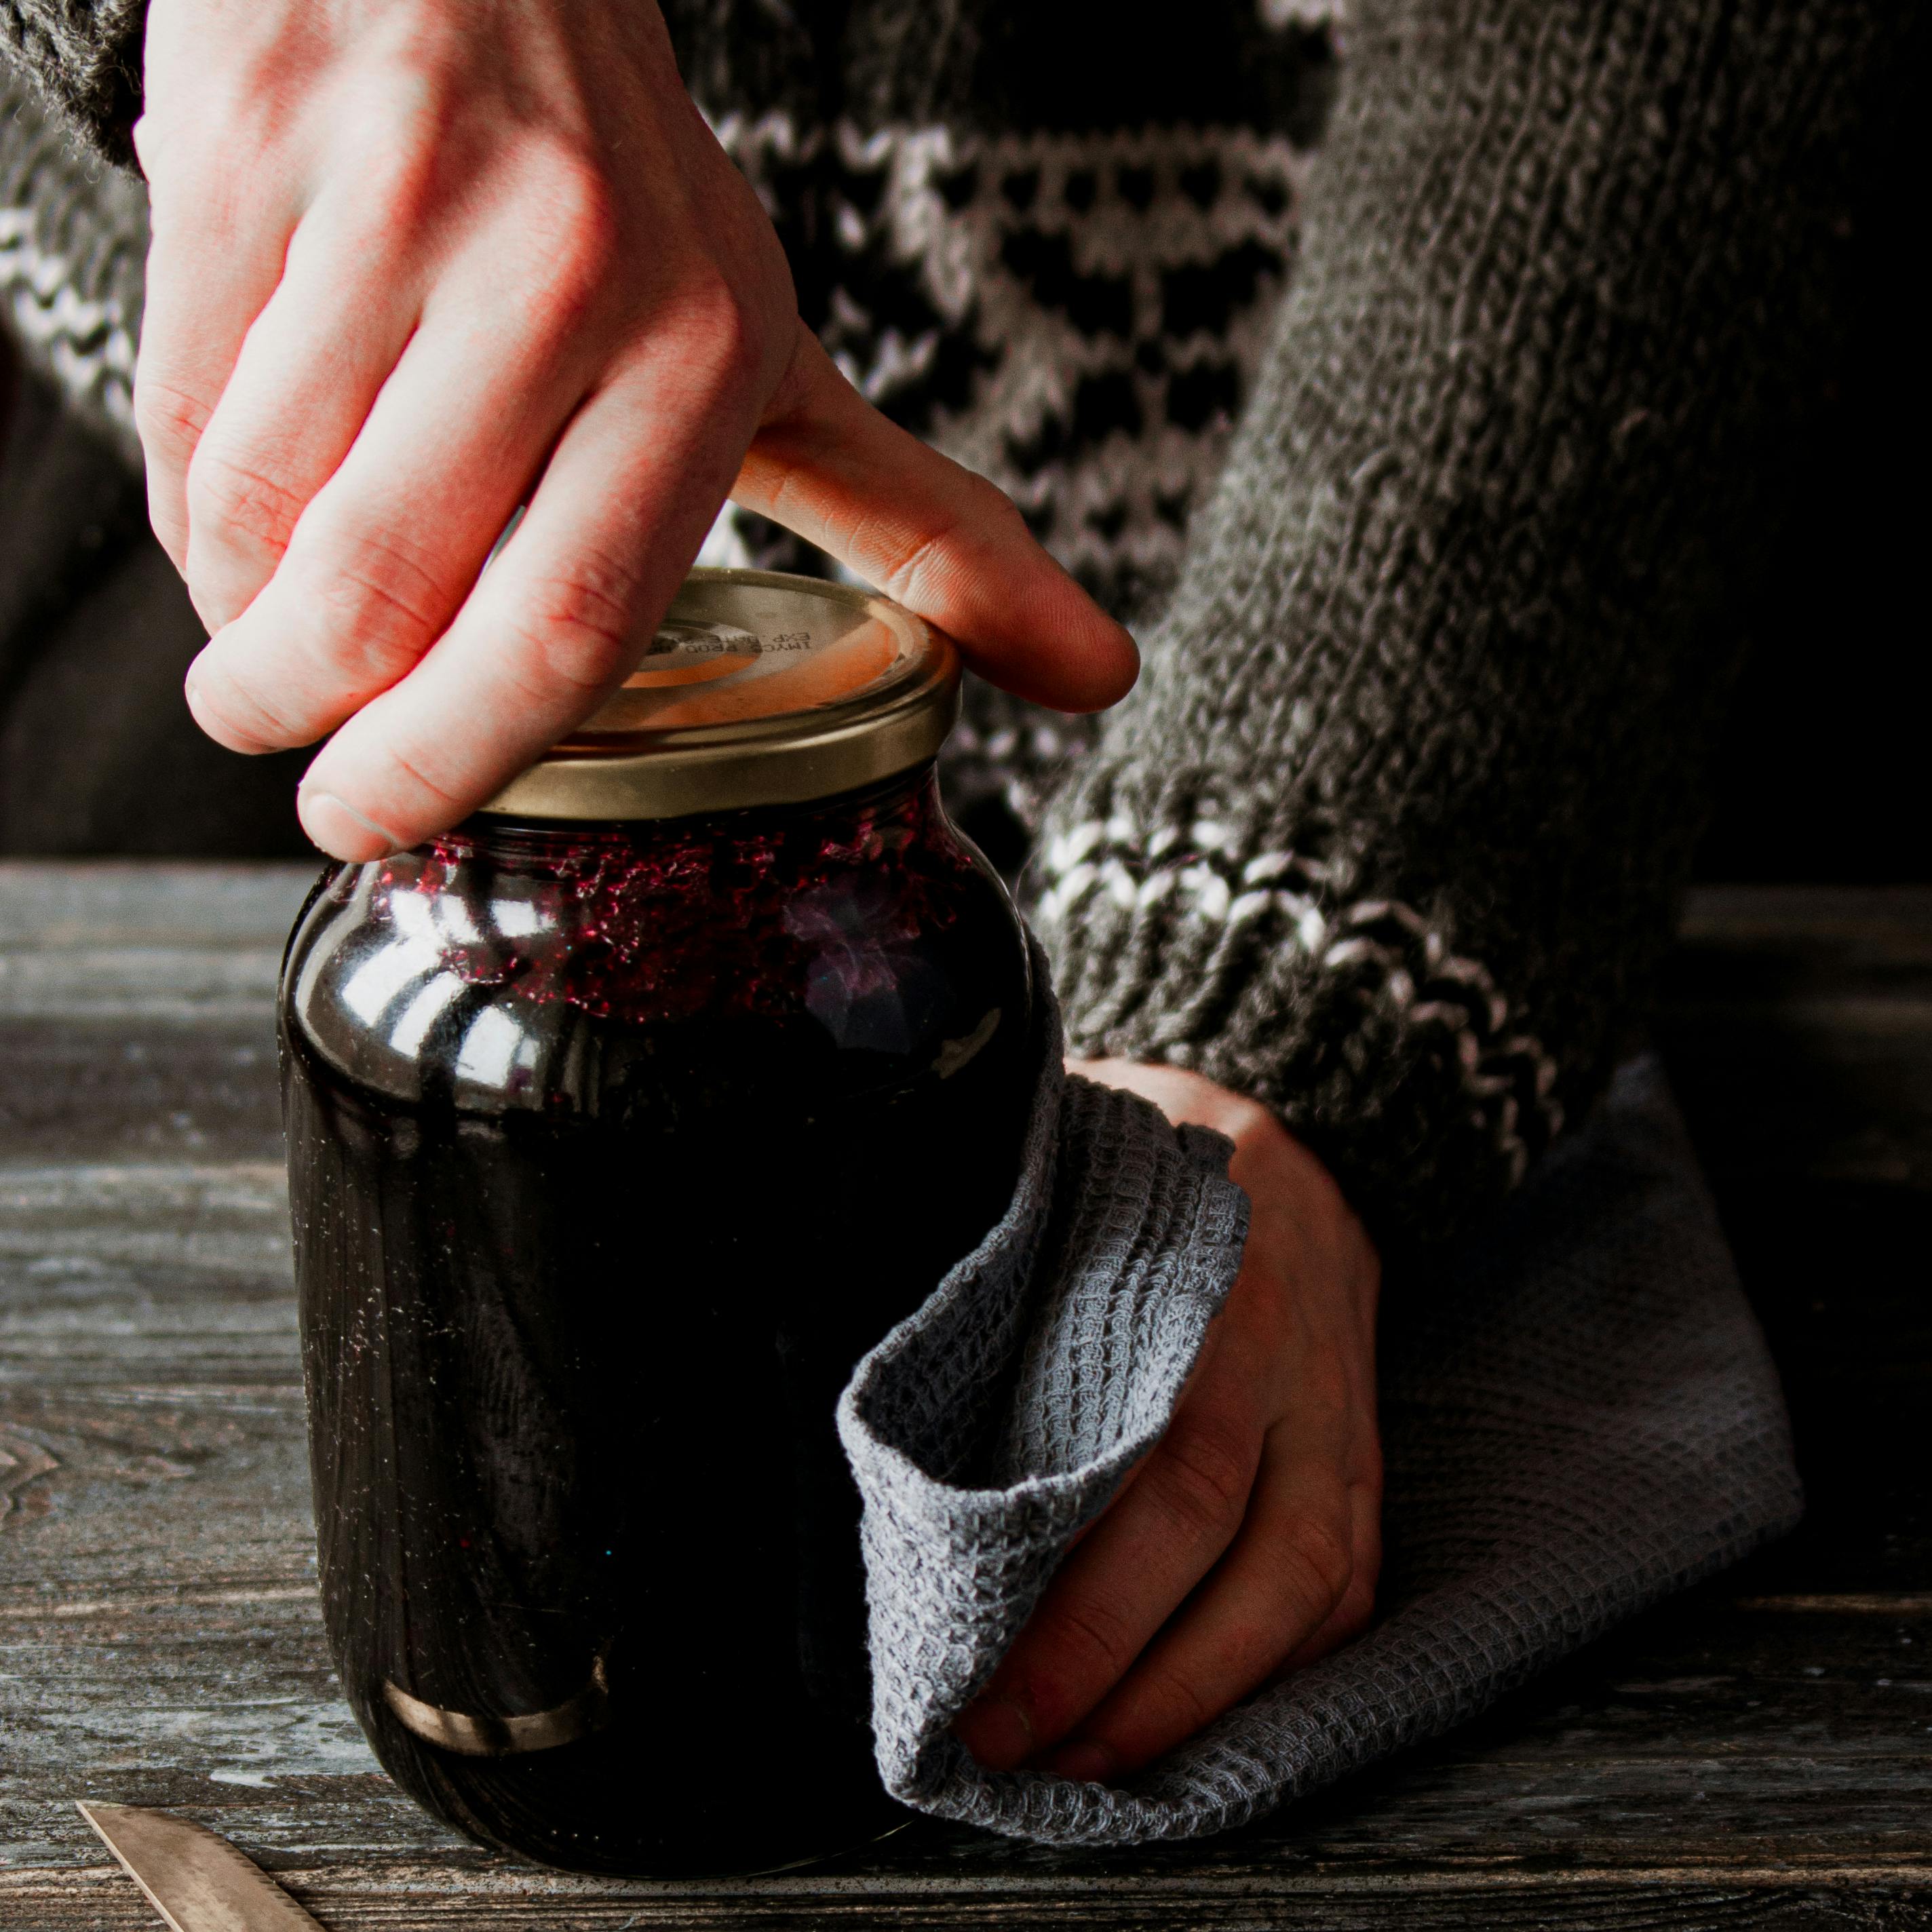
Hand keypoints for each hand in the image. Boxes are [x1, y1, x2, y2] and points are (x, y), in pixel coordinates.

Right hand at [135, 0, 1136, 859]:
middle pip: (384, 599)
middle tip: (282, 746)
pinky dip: (189, 501)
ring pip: (256, 513)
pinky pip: (180, 410)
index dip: (446, 766)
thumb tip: (1098, 678)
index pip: (564, 633)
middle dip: (296, 716)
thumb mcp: (780, 368)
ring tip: (266, 624)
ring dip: (238, 617)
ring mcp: (397, 207)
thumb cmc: (629, 209)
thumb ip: (916, 528)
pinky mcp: (248, 152)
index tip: (370, 824)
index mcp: (704, 359)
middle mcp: (563, 279)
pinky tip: (240, 498)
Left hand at [954, 1060, 1381, 1783]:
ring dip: (1202, 1693)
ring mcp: (1342, 1414)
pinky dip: (1283, 1669)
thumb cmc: (1140, 1180)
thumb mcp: (1067, 1198)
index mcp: (1198, 1290)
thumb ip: (1002, 1294)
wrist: (1302, 1137)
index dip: (1077, 1602)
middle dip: (1118, 1668)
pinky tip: (1206, 1721)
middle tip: (1016, 1751)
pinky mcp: (1366, 1456)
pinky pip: (1347, 1584)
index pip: (1154, 1470)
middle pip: (1221, 1538)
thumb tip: (889, 1433)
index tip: (978, 1687)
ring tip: (1101, 1766)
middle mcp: (1285, 1359)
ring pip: (1305, 1582)